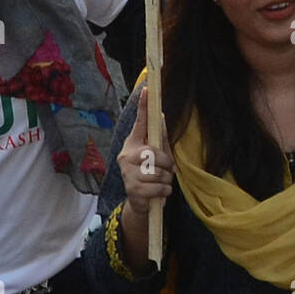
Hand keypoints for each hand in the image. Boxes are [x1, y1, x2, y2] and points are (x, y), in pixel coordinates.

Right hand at [118, 88, 173, 218]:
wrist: (140, 204)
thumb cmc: (150, 175)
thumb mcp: (155, 156)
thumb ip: (158, 139)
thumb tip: (161, 115)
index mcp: (133, 144)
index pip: (139, 122)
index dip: (144, 106)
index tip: (147, 90)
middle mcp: (126, 155)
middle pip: (154, 153)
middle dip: (166, 163)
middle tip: (167, 170)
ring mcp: (128, 172)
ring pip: (158, 172)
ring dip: (166, 180)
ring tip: (161, 183)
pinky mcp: (133, 189)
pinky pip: (158, 187)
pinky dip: (164, 191)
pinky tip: (160, 193)